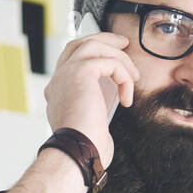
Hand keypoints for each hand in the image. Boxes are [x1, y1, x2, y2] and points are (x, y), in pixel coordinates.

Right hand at [42, 30, 139, 167]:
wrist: (78, 152)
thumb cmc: (85, 147)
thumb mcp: (91, 121)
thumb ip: (95, 104)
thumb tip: (113, 97)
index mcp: (58, 90)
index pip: (72, 60)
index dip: (93, 53)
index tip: (113, 57)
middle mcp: (59, 79)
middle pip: (80, 44)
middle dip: (104, 40)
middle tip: (124, 44)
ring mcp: (67, 73)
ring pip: (94, 46)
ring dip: (118, 57)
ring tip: (134, 75)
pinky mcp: (80, 72)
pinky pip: (110, 62)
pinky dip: (124, 77)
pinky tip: (127, 98)